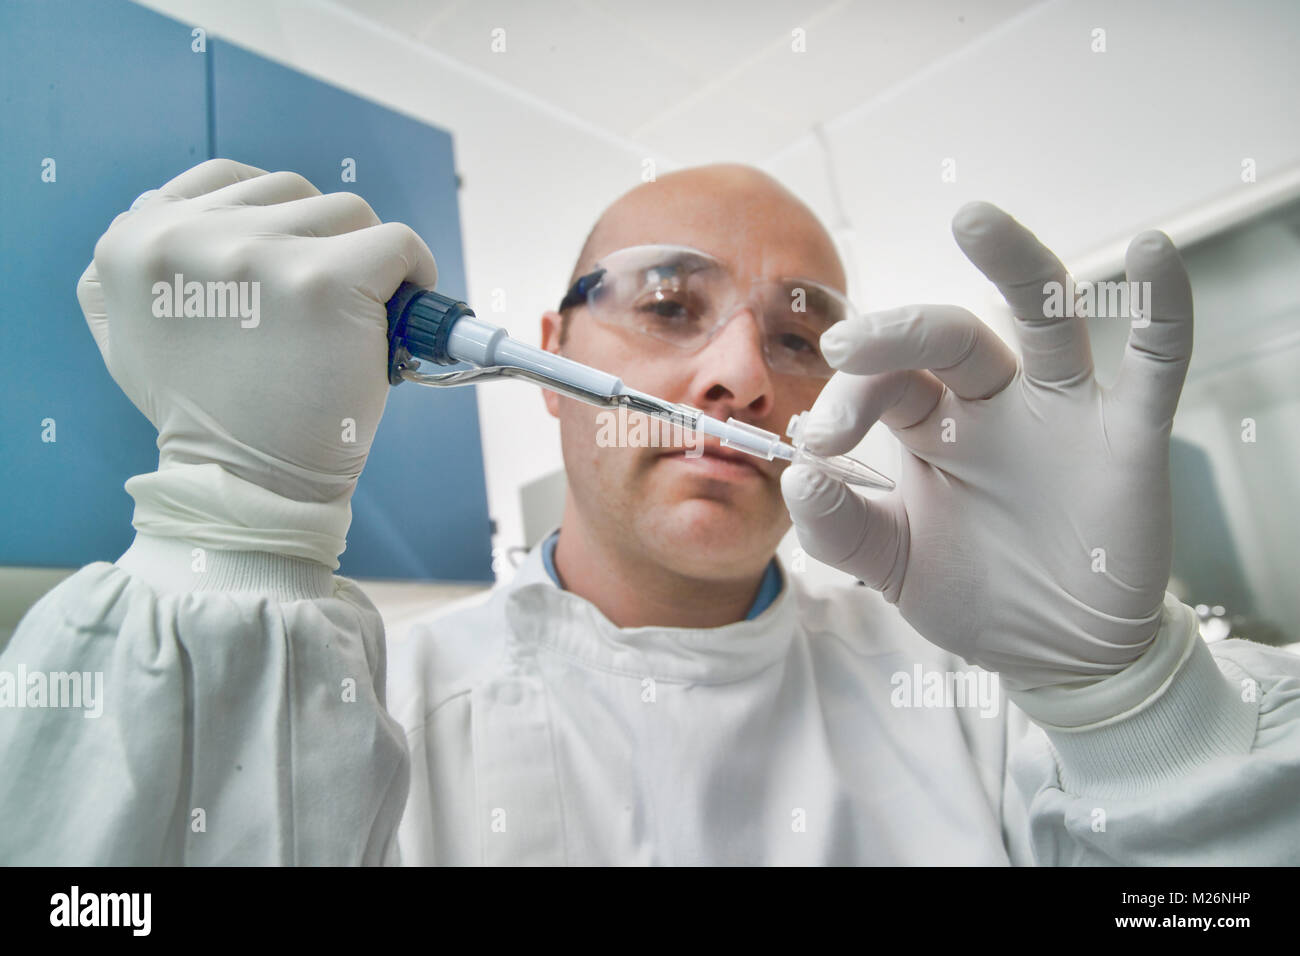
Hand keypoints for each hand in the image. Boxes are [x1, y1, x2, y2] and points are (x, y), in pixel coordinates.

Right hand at [77, 158, 437, 503]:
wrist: (249, 486)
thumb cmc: (208, 415)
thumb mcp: (131, 330)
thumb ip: (149, 262)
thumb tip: (182, 209)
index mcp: (133, 241)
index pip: (225, 180)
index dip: (275, 220)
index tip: (294, 262)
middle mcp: (186, 236)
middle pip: (292, 192)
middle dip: (323, 242)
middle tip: (329, 307)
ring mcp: (257, 255)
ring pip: (347, 212)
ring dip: (366, 260)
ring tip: (358, 318)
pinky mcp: (324, 282)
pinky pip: (397, 243)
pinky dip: (413, 271)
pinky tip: (403, 313)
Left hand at [781, 202, 1192, 690]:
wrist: (1054, 652)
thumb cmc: (973, 591)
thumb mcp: (890, 565)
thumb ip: (839, 528)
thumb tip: (797, 479)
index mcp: (934, 423)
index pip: (888, 381)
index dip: (848, 398)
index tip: (818, 443)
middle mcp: (994, 404)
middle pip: (950, 337)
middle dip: (895, 334)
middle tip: (843, 347)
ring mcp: (1062, 414)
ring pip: (1041, 319)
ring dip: (1013, 266)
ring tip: (971, 220)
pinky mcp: (1128, 438)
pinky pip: (1155, 363)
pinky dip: (1161, 309)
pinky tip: (1153, 254)